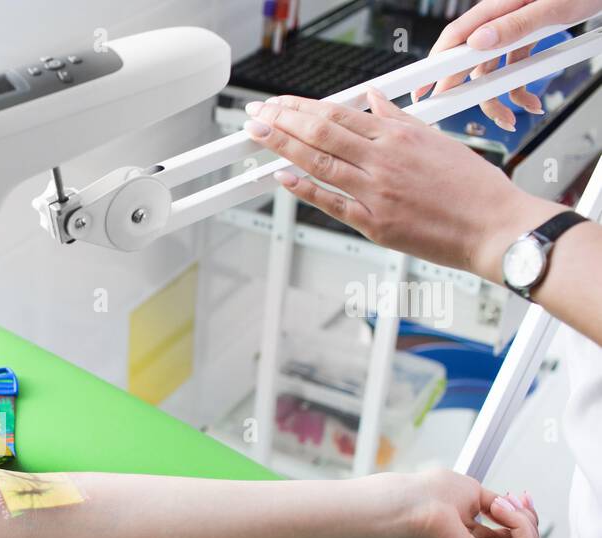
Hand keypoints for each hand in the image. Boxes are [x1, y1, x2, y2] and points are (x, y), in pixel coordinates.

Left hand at [242, 89, 562, 281]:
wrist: (493, 227)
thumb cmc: (472, 187)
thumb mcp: (437, 139)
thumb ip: (398, 119)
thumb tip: (373, 99)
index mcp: (398, 137)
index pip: (338, 114)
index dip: (301, 107)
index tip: (279, 103)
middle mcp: (383, 161)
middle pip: (321, 134)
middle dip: (282, 121)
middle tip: (256, 115)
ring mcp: (376, 193)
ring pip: (320, 163)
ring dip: (283, 147)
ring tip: (258, 135)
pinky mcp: (375, 224)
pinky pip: (332, 203)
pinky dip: (304, 189)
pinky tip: (282, 178)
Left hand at [397, 468, 543, 537]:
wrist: (408, 504)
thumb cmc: (426, 496)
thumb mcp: (472, 493)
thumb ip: (495, 503)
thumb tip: (511, 504)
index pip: (513, 536)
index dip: (523, 515)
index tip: (520, 496)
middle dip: (528, 517)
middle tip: (512, 500)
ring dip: (525, 520)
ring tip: (501, 506)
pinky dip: (522, 524)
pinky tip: (501, 511)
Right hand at [414, 0, 601, 129]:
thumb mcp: (550, 6)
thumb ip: (513, 24)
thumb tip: (478, 42)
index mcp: (496, 9)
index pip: (454, 40)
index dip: (434, 67)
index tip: (423, 91)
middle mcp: (498, 22)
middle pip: (470, 63)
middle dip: (466, 92)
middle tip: (458, 113)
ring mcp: (511, 33)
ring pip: (491, 73)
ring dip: (500, 100)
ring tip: (510, 119)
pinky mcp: (526, 40)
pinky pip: (514, 70)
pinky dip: (520, 90)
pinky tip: (531, 103)